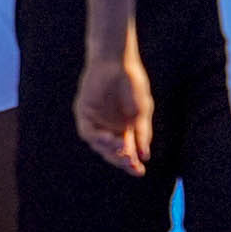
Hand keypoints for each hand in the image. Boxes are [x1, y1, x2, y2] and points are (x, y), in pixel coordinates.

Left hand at [78, 49, 153, 174]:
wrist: (117, 60)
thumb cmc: (132, 82)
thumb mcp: (142, 110)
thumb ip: (142, 132)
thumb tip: (145, 155)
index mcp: (124, 128)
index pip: (127, 151)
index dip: (132, 163)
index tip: (141, 171)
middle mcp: (109, 127)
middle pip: (113, 152)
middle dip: (122, 160)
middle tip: (132, 166)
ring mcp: (96, 122)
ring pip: (100, 146)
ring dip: (112, 151)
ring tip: (124, 151)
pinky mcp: (84, 114)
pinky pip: (89, 132)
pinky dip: (99, 138)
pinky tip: (110, 138)